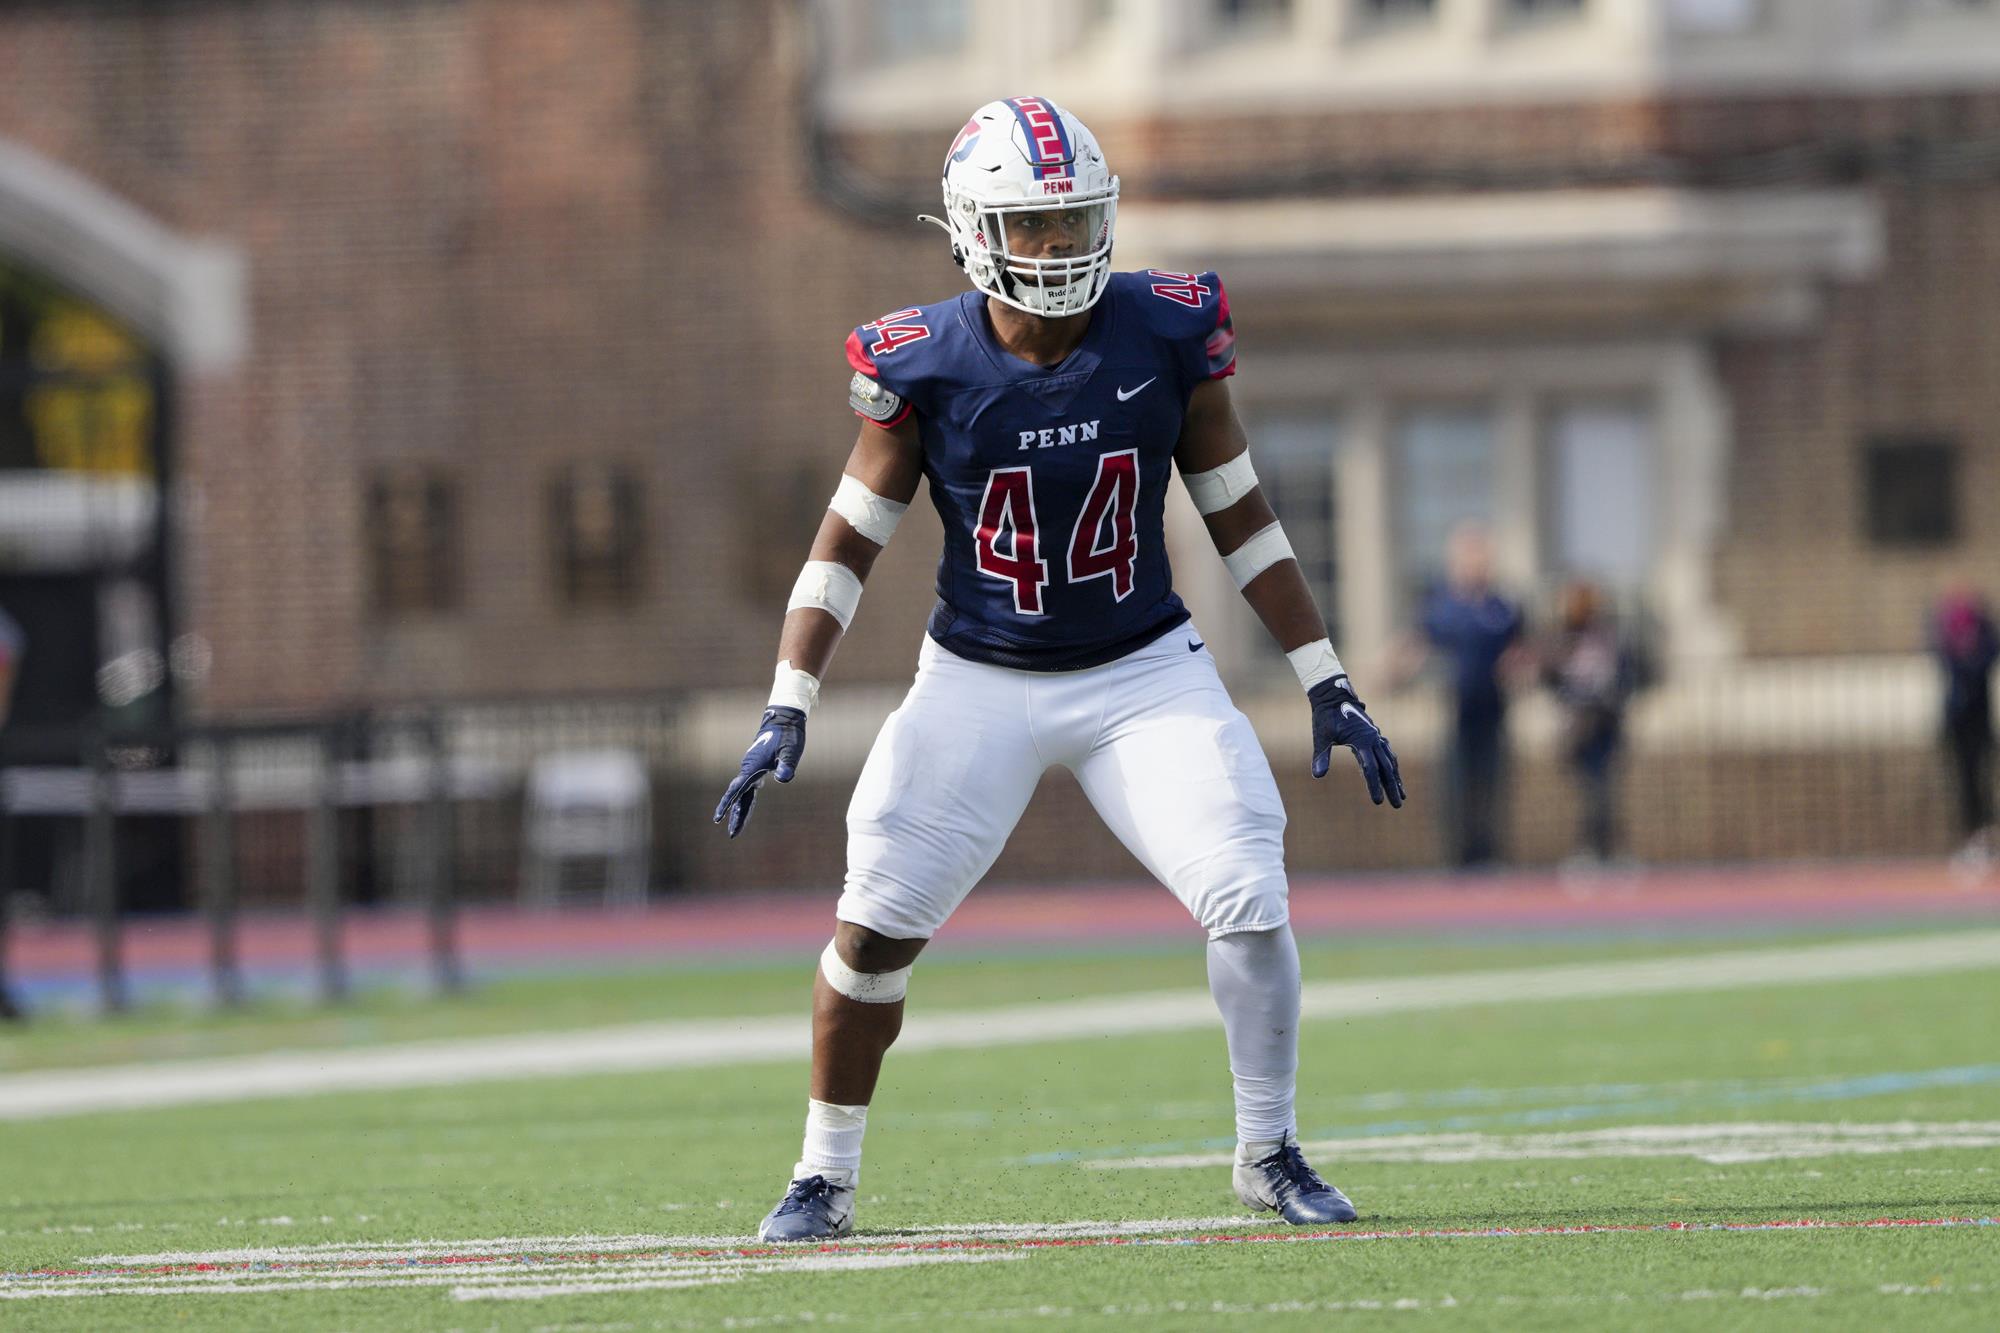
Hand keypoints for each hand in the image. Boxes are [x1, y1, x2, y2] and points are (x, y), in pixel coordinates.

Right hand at [713, 706, 806, 837]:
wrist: (784, 720)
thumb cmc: (788, 735)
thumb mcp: (791, 751)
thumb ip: (786, 765)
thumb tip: (782, 778)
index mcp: (753, 767)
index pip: (737, 789)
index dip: (727, 804)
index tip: (717, 818)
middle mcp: (749, 769)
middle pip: (738, 796)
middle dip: (734, 816)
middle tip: (732, 835)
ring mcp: (752, 769)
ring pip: (742, 794)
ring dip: (739, 811)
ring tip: (735, 830)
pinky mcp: (757, 769)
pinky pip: (749, 789)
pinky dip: (746, 801)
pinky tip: (745, 810)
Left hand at [1308, 677, 1404, 808]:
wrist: (1333, 695)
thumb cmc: (1326, 717)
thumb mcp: (1321, 736)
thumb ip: (1321, 756)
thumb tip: (1317, 775)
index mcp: (1361, 741)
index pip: (1370, 769)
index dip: (1374, 786)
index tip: (1377, 802)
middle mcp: (1373, 739)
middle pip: (1385, 768)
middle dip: (1392, 788)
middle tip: (1397, 806)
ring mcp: (1376, 737)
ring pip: (1390, 761)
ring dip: (1395, 779)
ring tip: (1401, 795)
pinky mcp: (1374, 736)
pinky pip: (1388, 754)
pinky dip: (1392, 766)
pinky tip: (1394, 775)